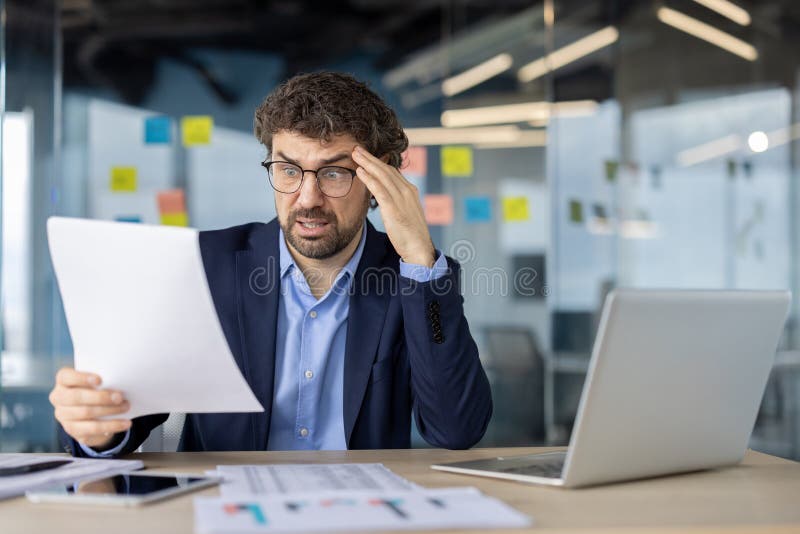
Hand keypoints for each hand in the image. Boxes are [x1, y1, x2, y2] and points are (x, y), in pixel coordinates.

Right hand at [49, 367, 130, 449]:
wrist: (90, 412)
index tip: (100, 380)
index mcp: (63, 381)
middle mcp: (58, 398)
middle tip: (120, 397)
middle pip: (76, 397)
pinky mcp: (72, 430)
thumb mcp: (96, 382)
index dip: (81, 378)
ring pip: (85, 413)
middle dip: (100, 397)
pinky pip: (93, 429)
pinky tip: (125, 423)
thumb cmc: (95, 389)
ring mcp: (63, 416)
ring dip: (110, 410)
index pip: (65, 377)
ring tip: (126, 407)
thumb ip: (103, 379)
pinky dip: (112, 425)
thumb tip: (121, 380)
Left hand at [352, 146, 434, 266]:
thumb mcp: (405, 212)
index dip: (378, 161)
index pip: (392, 171)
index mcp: (410, 191)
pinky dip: (369, 178)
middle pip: (386, 169)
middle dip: (370, 157)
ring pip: (382, 175)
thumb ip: (396, 201)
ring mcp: (401, 199)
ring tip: (355, 154)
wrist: (419, 248)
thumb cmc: (410, 233)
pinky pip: (379, 189)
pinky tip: (360, 171)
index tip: (365, 155)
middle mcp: (407, 191)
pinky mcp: (394, 209)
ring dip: (367, 163)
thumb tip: (384, 194)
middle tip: (356, 148)